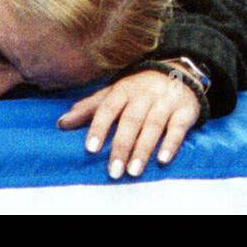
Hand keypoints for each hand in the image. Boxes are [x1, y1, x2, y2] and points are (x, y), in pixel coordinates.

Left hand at [57, 68, 200, 177]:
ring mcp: (165, 102)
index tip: (90, 148)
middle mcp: (143, 95)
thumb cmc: (139, 89)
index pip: (108, 108)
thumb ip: (90, 107)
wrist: (179, 74)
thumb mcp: (114, 93)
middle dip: (121, 146)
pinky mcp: (184, 111)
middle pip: (131, 120)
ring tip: (133, 171)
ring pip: (153, 125)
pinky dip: (171, 143)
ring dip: (143, 149)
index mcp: (123, 90)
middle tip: (113, 171)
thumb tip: (62, 122)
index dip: (99, 127)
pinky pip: (177, 127)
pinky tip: (163, 159)